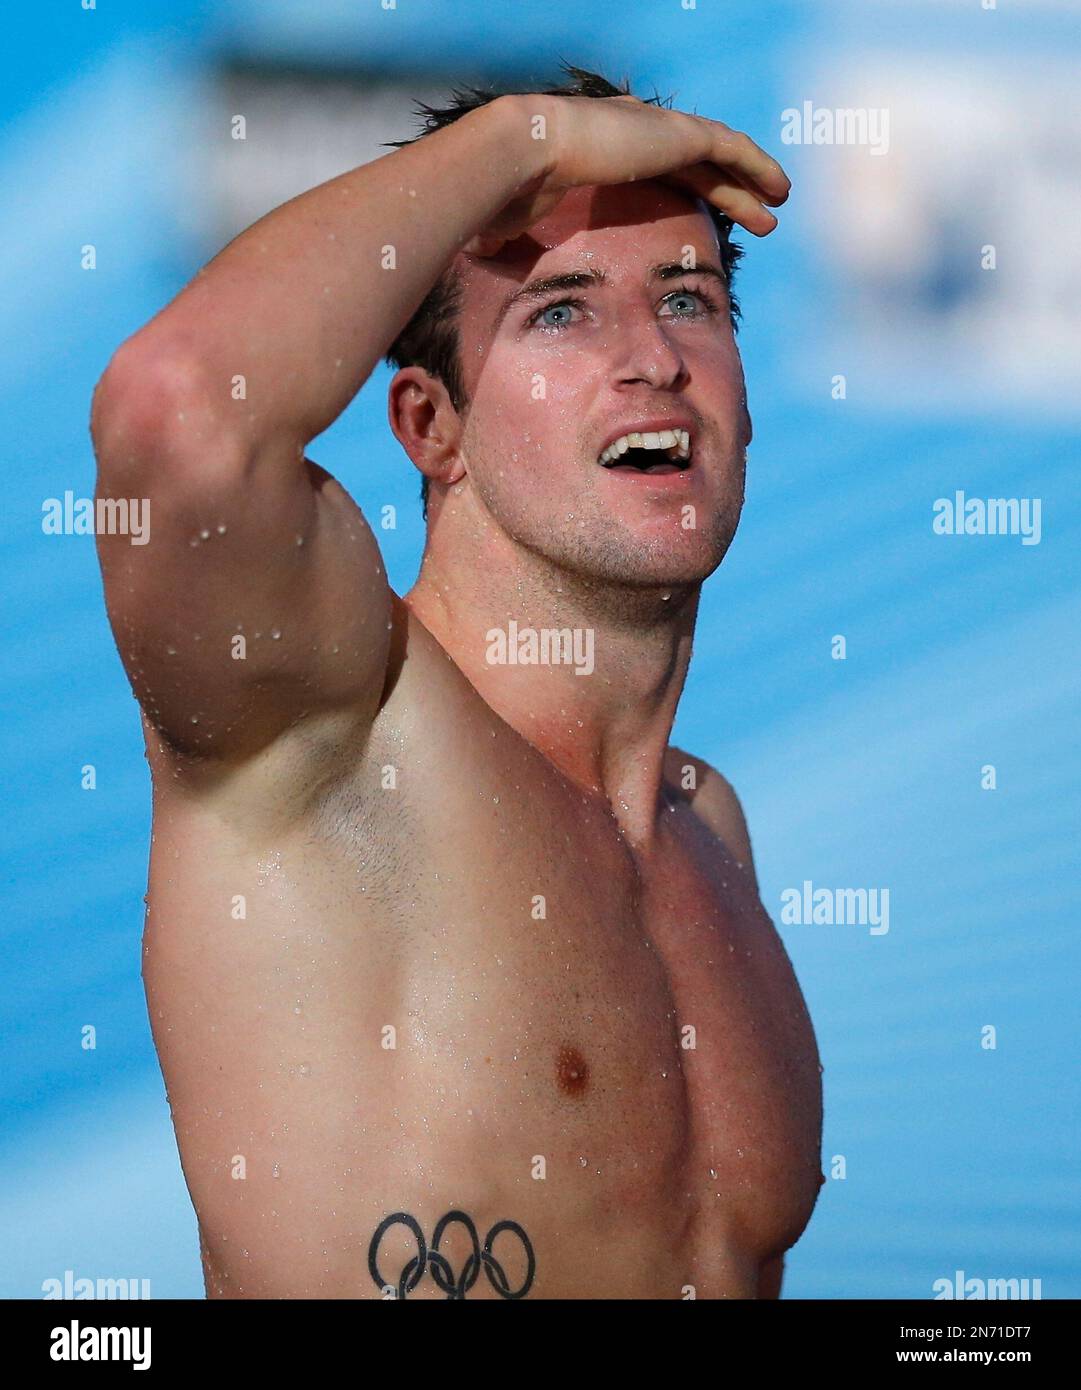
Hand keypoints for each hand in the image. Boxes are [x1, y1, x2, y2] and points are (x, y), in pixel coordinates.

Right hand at [464, 92, 789, 256]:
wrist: (521, 153)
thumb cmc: (508, 189)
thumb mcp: (516, 219)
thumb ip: (511, 234)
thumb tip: (480, 255)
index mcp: (607, 151)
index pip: (658, 170)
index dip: (687, 190)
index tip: (705, 217)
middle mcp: (637, 134)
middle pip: (697, 163)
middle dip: (729, 189)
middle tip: (757, 215)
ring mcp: (660, 131)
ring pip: (721, 157)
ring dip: (751, 183)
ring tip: (777, 207)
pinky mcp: (678, 135)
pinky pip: (732, 151)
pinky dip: (758, 168)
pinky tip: (779, 190)